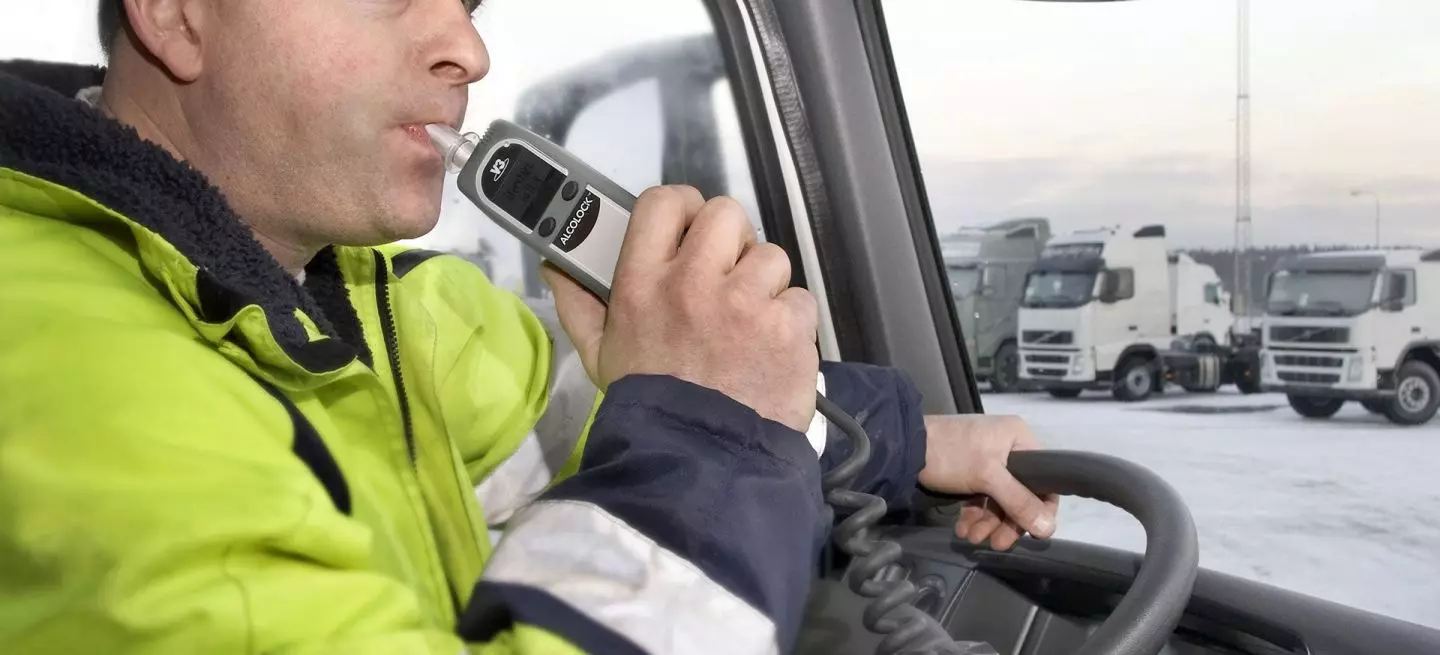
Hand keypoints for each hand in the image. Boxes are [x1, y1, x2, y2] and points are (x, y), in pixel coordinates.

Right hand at [541, 185, 820, 432]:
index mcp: (643, 282)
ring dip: (763, 285)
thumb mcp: (599, 355)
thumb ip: (578, 304)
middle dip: (730, 241)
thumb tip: (557, 264)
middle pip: (726, 214)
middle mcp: (694, 283)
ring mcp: (745, 304)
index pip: (665, 202)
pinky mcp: (787, 328)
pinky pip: (799, 299)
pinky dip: (790, 323)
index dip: (682, 207)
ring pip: (770, 256)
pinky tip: (770, 350)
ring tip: (748, 323)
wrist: (699, 463)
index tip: (688, 226)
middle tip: (725, 275)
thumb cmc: (649, 406)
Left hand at [917, 414, 1059, 550]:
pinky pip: (980, 499)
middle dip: (1006, 522)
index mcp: (1020, 439)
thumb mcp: (988, 476)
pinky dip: (974, 516)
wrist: (904, 447)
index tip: (1032, 534)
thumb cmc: (951, 454)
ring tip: (972, 539)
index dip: (1041, 509)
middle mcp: (1008, 449)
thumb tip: (1049, 528)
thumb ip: (1019, 502)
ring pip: (998, 501)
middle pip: (1020, 495)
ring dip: (988, 523)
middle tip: (997, 544)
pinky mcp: (970, 473)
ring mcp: (988, 462)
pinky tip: (964, 530)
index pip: (1044, 480)